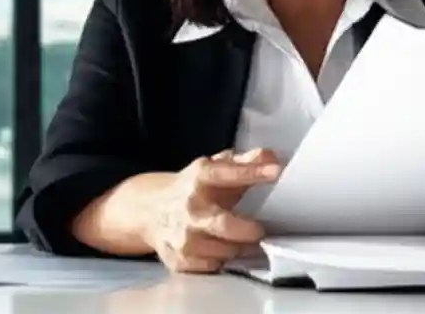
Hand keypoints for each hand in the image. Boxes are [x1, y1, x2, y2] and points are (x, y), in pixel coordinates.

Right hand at [143, 148, 281, 273]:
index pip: (227, 172)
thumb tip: (270, 158)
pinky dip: (222, 259)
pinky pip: (213, 266)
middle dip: (249, 230)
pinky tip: (220, 249)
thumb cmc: (190, 190)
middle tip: (260, 229)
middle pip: (225, 225)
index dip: (252, 172)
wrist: (148, 210)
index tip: (276, 171)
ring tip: (241, 239)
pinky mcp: (179, 259)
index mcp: (199, 178)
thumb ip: (243, 163)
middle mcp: (189, 208)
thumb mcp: (212, 169)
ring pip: (224, 251)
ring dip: (239, 247)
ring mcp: (182, 236)